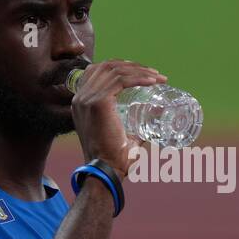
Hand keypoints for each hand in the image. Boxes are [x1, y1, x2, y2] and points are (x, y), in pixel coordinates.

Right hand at [70, 60, 166, 177]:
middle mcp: (80, 97)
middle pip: (107, 67)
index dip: (121, 67)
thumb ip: (136, 124)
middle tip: (155, 75)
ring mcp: (87, 98)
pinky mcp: (97, 102)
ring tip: (158, 78)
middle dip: (133, 66)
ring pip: (115, 71)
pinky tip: (152, 82)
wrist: (106, 171)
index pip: (98, 71)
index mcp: (81, 103)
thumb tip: (156, 113)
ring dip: (139, 71)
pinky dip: (138, 78)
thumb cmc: (115, 159)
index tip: (143, 74)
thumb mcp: (124, 134)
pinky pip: (120, 80)